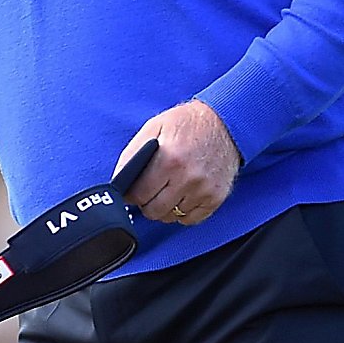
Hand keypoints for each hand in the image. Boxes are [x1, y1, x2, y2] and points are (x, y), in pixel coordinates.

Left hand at [112, 99, 241, 225]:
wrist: (225, 122)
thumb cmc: (185, 124)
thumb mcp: (153, 128)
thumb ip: (132, 154)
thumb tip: (118, 180)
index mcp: (168, 160)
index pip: (139, 195)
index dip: (131, 195)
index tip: (131, 192)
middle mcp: (187, 178)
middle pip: (154, 211)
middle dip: (146, 203)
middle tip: (148, 192)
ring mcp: (203, 190)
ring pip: (171, 217)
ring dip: (164, 207)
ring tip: (165, 191)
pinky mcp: (216, 197)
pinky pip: (191, 220)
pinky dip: (182, 212)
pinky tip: (180, 197)